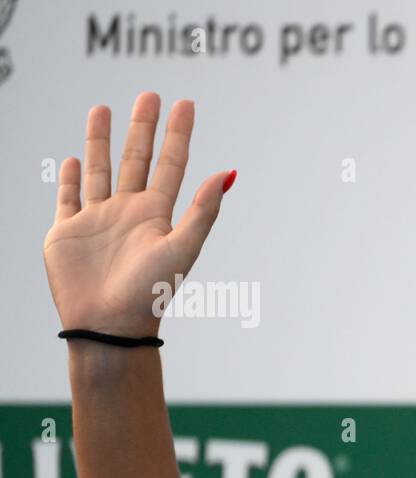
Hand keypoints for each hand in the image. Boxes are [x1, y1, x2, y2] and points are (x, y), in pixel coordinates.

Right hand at [42, 91, 232, 336]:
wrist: (110, 326)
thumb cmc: (150, 292)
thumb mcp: (183, 247)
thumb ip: (203, 210)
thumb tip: (229, 172)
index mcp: (157, 215)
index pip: (171, 164)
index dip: (178, 134)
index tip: (185, 103)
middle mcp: (128, 213)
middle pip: (137, 159)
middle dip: (143, 127)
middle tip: (150, 94)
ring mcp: (97, 222)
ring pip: (100, 170)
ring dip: (101, 141)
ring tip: (103, 109)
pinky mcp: (67, 233)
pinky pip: (69, 199)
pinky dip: (70, 178)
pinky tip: (74, 160)